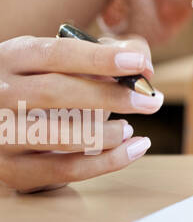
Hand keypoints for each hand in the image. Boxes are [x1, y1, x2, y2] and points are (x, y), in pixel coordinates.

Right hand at [0, 34, 160, 192]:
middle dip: (110, 97)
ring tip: (129, 129)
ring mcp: (0, 132)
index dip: (101, 58)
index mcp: (15, 56)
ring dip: (105, 133)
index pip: (58, 53)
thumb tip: (143, 66)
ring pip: (58, 134)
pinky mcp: (10, 169)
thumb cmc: (54, 83)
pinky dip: (106, 162)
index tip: (139, 65)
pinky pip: (62, 169)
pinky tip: (133, 150)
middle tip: (150, 101)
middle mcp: (0, 92)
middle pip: (56, 92)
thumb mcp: (74, 60)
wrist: (10, 122)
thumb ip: (111, 52)